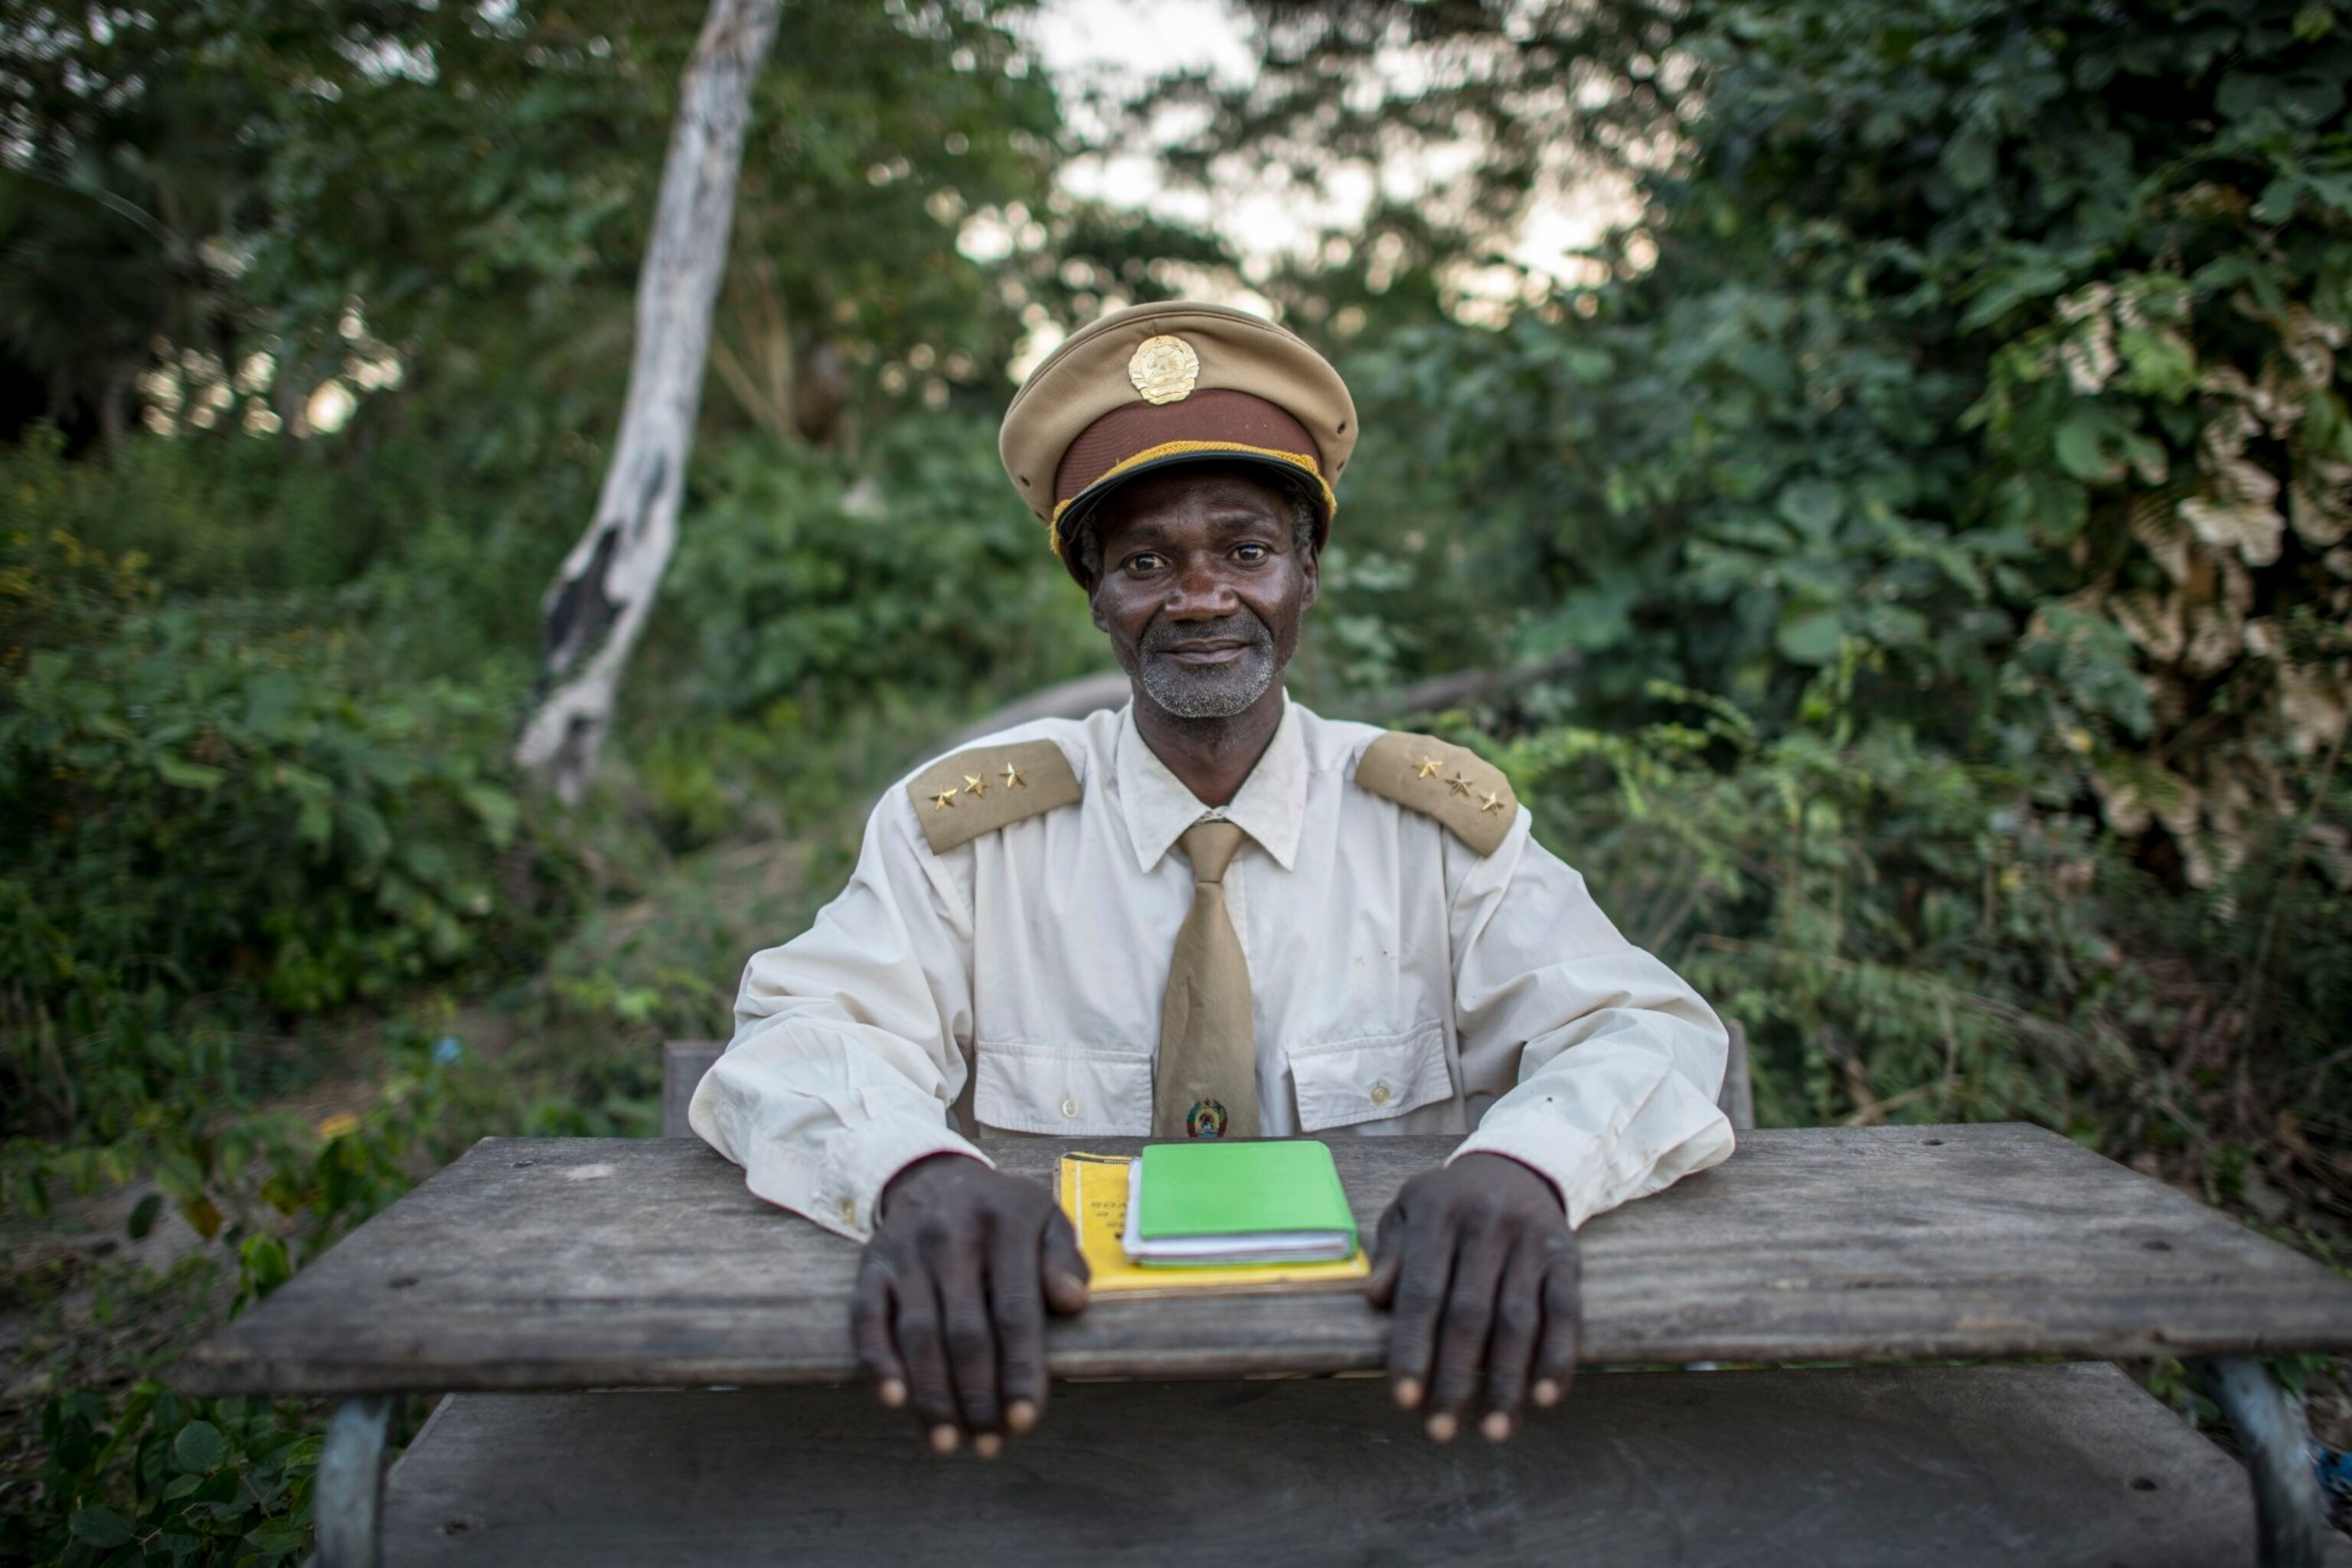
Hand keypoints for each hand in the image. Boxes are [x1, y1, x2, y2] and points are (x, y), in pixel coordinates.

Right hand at [850, 1153, 1089, 1456]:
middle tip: (989, 1443)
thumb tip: (1072, 1304)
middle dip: (977, 1395)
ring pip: (918, 1333)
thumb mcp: (1047, 1219)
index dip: (1020, 1368)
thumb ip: (1064, 1261)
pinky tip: (893, 1400)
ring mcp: (908, 1251)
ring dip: (932, 1394)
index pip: (1014, 1309)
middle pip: (965, 1330)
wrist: (935, 1176)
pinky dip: (877, 1361)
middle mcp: (953, 1234)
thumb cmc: (1003, 1213)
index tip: (1025, 1418)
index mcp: (1006, 1223)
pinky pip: (867, 1318)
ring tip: (947, 1441)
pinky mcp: (873, 1265)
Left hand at [1365, 1152, 1579, 1442]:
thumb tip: (1376, 1299)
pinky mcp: (1566, 1255)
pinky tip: (1545, 1396)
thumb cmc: (1448, 1203)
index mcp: (1439, 1213)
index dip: (1412, 1347)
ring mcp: (1530, 1240)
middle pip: (1470, 1314)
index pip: (1422, 1290)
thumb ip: (1392, 1253)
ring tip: (1494, 1431)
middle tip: (1441, 1430)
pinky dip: (1557, 1356)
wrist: (1516, 1166)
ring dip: (1507, 1381)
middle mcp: (1486, 1224)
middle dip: (1455, 1378)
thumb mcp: (1408, 1210)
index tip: (1403, 1399)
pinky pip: (1565, 1311)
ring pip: (1519, 1320)